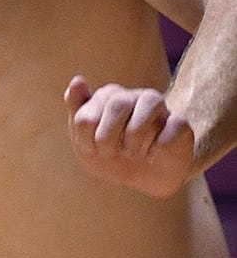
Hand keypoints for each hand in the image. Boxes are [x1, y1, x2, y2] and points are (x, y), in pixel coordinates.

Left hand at [64, 76, 194, 198]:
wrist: (146, 177)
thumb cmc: (112, 154)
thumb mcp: (85, 139)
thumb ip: (77, 110)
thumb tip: (77, 80)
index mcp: (109, 96)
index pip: (86, 115)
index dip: (86, 141)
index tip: (93, 150)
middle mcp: (135, 96)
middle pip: (117, 104)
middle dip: (108, 139)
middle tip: (112, 153)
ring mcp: (161, 108)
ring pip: (147, 109)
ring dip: (134, 143)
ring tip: (134, 153)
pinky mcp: (180, 123)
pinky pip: (169, 132)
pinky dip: (157, 150)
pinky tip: (154, 155)